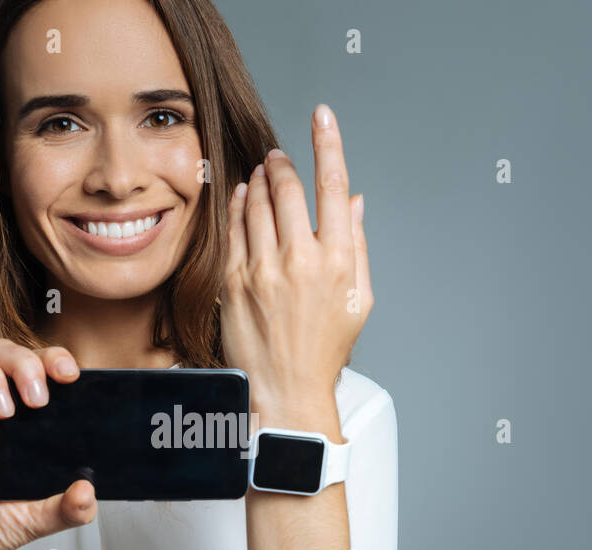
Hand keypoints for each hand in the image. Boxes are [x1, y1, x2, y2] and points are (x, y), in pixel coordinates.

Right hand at [0, 341, 94, 549]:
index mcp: (19, 418)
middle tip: (37, 399)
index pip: (37, 367)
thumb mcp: (33, 521)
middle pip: (1, 350)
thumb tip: (89, 492)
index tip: (70, 376)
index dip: (52, 359)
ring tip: (2, 412)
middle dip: (23, 363)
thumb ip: (65, 510)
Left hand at [220, 103, 372, 423]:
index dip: (328, 143)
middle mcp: (300, 261)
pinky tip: (239, 197)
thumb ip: (356, 245)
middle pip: (287, 188)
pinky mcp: (234, 282)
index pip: (333, 186)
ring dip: (257, 181)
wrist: (286, 391)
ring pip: (255, 203)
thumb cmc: (324, 350)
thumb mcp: (359, 299)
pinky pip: (232, 229)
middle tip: (279, 155)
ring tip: (261, 174)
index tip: (322, 116)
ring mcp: (262, 271)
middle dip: (282, 162)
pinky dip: (236, 206)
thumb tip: (354, 203)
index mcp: (337, 261)